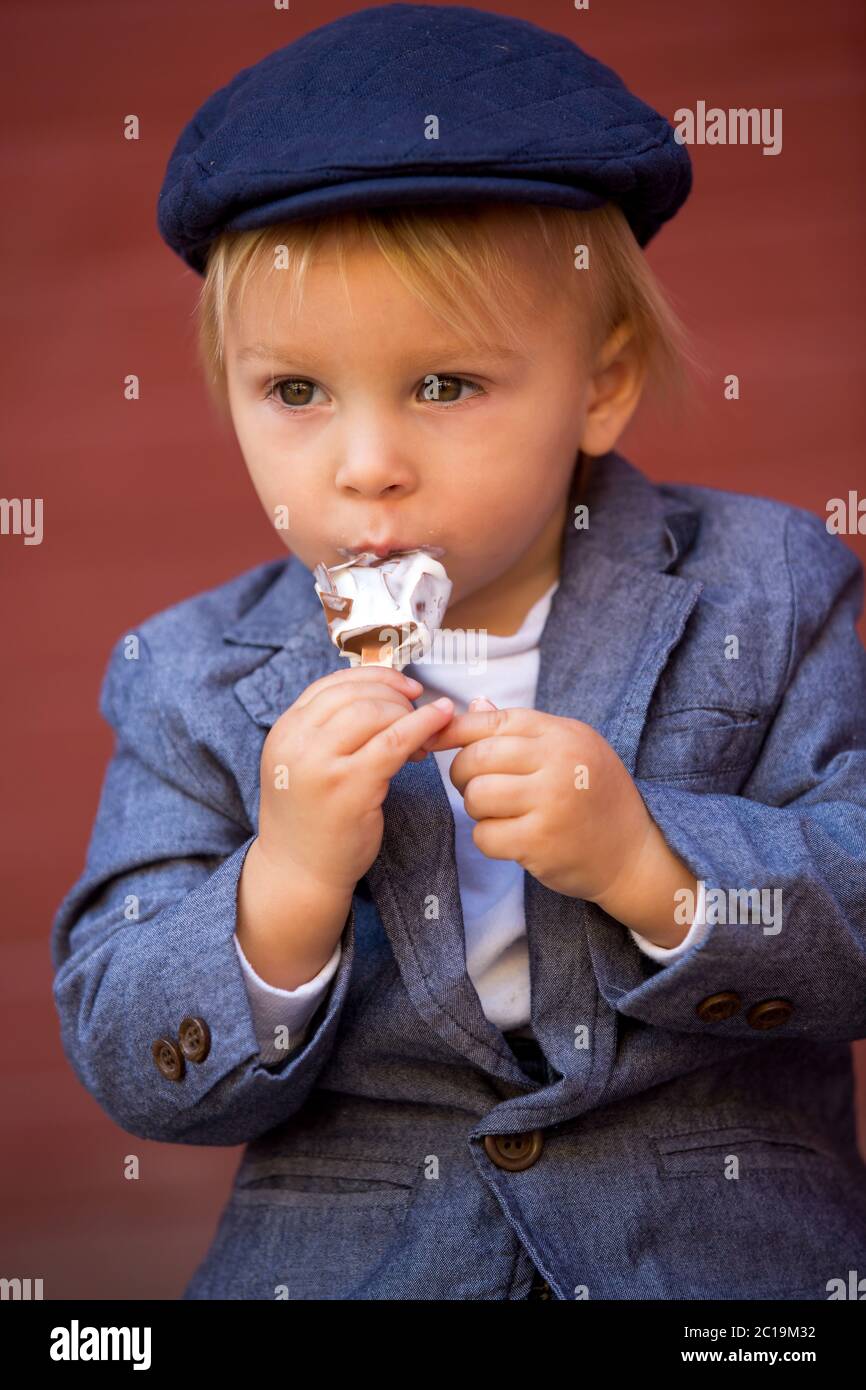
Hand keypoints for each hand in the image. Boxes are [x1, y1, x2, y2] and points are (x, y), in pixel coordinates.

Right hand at [256, 666, 452, 896]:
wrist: (298, 872)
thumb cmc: (312, 817)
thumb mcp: (305, 764)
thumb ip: (330, 730)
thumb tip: (385, 695)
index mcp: (285, 731)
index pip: (332, 684)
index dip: (375, 677)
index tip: (403, 686)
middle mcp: (296, 743)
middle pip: (356, 694)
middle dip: (395, 695)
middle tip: (417, 712)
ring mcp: (320, 765)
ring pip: (375, 712)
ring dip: (408, 713)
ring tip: (424, 733)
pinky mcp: (349, 787)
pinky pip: (394, 741)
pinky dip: (423, 726)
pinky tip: (440, 724)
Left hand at [422, 700, 691, 928]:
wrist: (634, 853)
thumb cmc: (596, 797)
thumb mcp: (572, 749)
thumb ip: (523, 731)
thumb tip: (473, 705)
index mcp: (562, 734)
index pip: (492, 722)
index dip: (455, 730)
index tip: (436, 740)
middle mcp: (558, 762)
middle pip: (476, 758)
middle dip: (463, 775)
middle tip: (475, 787)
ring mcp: (550, 802)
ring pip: (476, 797)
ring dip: (477, 809)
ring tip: (500, 814)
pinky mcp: (540, 842)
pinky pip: (485, 835)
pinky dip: (489, 839)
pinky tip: (512, 839)